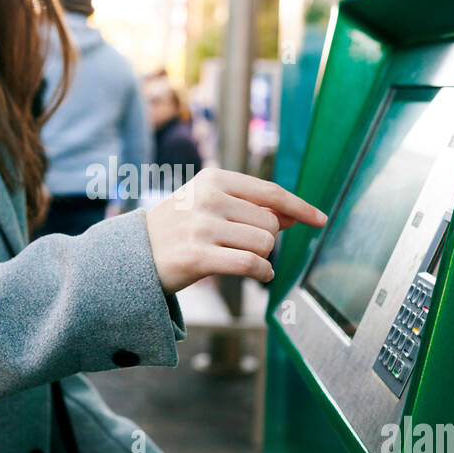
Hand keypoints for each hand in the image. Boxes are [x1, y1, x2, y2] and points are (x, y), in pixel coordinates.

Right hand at [143, 169, 326, 294]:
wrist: (132, 255)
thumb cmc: (178, 229)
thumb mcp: (210, 206)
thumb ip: (251, 207)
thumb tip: (295, 214)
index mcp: (214, 179)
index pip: (270, 192)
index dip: (300, 207)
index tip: (320, 219)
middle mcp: (208, 198)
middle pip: (271, 222)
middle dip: (267, 239)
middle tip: (241, 246)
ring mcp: (202, 227)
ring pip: (264, 244)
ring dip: (262, 257)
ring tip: (240, 259)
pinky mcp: (198, 256)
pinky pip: (250, 264)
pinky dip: (261, 272)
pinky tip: (257, 273)